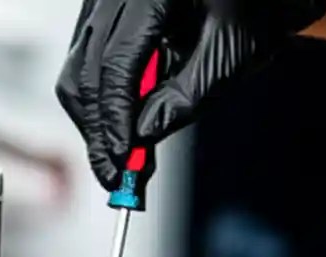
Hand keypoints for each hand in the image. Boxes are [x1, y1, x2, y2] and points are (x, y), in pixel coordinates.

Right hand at [56, 0, 325, 190]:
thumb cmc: (249, 6)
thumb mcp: (230, 53)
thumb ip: (186, 96)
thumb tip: (141, 137)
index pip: (114, 67)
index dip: (114, 119)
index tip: (121, 158)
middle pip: (84, 73)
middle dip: (97, 129)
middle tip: (113, 171)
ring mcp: (102, 5)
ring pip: (76, 71)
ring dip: (92, 118)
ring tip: (117, 152)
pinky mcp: (101, 18)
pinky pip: (82, 63)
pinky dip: (96, 99)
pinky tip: (117, 122)